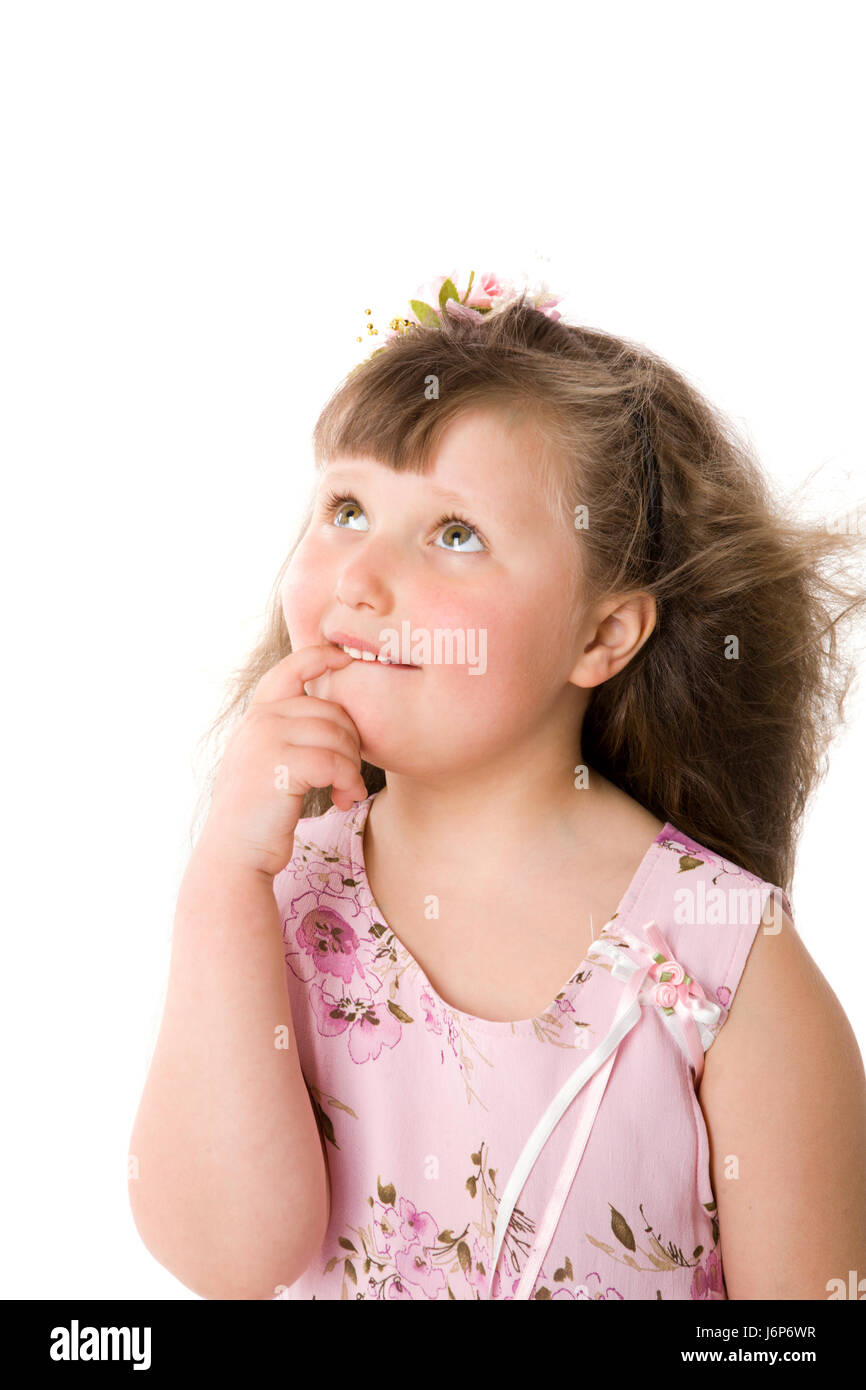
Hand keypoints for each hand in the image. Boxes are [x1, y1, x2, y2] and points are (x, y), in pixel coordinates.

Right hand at [195, 643, 366, 877]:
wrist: (236, 853)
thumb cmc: (261, 813)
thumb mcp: (268, 760)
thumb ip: (290, 732)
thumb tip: (338, 715)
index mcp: (258, 715)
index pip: (291, 668)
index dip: (322, 656)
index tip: (347, 659)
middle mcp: (259, 720)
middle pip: (332, 711)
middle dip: (352, 743)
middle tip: (348, 777)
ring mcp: (266, 740)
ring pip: (338, 735)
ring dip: (352, 768)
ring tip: (346, 792)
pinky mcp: (279, 765)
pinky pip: (335, 761)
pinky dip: (348, 782)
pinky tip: (342, 800)